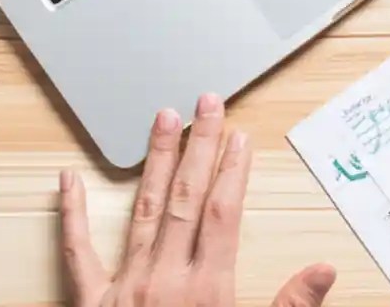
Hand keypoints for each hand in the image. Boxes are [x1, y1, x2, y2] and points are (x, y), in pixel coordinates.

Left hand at [58, 94, 336, 305]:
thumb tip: (323, 270)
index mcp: (208, 290)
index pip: (223, 213)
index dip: (233, 170)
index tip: (239, 135)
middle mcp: (165, 280)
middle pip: (186, 199)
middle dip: (199, 147)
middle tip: (206, 103)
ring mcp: (125, 288)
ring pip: (142, 211)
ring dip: (154, 162)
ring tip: (161, 119)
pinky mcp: (90, 304)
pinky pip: (77, 253)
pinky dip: (71, 215)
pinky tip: (66, 181)